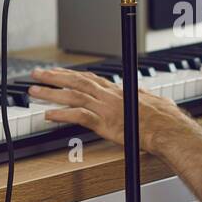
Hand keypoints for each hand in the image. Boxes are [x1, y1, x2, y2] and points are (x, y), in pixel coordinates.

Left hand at [27, 67, 201, 155]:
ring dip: (51, 93)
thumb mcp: (154, 101)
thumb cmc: (164, 119)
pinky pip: (78, 116)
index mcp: (119, 91)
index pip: (90, 78)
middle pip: (76, 81)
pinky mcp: (104, 123)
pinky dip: (61, 115)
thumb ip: (144, 97)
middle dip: (54, 77)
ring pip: (72, 96)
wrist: (167, 129)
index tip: (59, 72)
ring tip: (34, 92)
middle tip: (37, 74)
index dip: (72, 75)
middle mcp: (109, 96)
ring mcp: (105, 108)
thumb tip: (145, 93)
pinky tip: (48, 116)